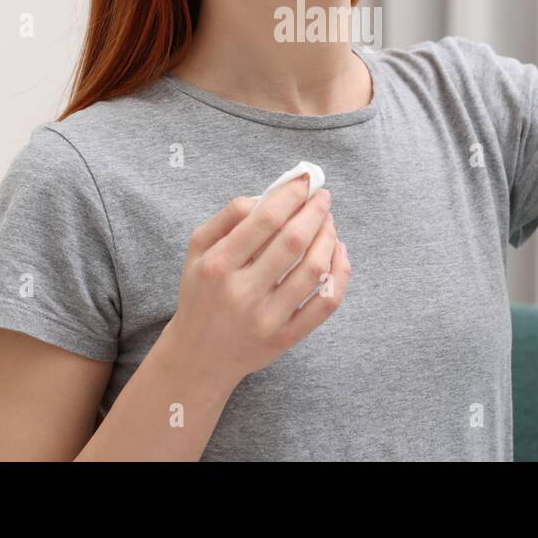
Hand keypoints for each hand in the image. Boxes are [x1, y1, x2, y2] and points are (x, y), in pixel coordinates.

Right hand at [166, 175, 349, 385]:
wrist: (198, 356)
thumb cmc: (201, 292)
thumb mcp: (198, 249)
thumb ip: (228, 216)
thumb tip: (268, 196)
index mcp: (218, 266)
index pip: (264, 220)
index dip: (291, 195)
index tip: (306, 181)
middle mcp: (241, 294)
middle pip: (293, 242)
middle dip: (315, 212)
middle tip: (323, 198)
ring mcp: (266, 319)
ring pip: (314, 270)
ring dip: (329, 238)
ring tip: (328, 223)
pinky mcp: (286, 339)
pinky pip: (325, 304)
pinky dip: (339, 273)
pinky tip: (338, 253)